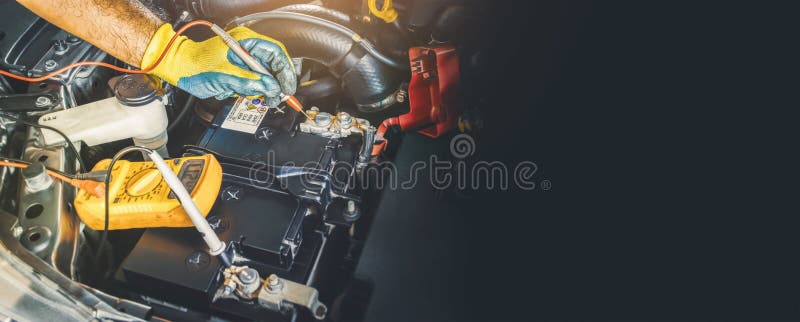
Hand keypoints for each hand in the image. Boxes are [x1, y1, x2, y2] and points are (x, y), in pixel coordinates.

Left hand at [141, 24, 296, 105]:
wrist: (177, 68)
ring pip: (263, 78)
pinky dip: (245, 91)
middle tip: (274, 99)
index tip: (287, 88)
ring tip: (243, 93)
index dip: (285, 71)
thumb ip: (251, 82)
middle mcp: (247, 49)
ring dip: (256, 90)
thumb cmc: (194, 65)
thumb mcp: (225, 75)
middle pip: (272, 67)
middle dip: (273, 84)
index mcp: (246, 41)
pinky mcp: (238, 71)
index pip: (276, 53)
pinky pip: (251, 83)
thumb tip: (272, 89)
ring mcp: (243, 60)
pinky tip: (232, 91)